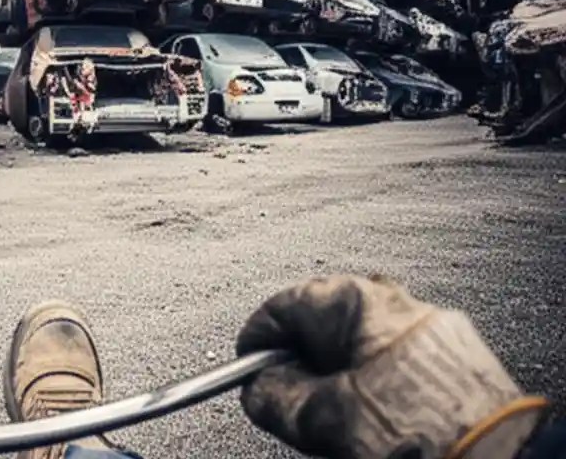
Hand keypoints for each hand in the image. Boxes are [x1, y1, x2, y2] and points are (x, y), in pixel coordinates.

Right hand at [236, 275, 546, 458]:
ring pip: (357, 346)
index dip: (256, 340)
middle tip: (289, 401)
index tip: (245, 367)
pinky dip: (370, 384)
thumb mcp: (321, 418)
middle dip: (299, 363)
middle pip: (321, 325)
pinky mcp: (449, 356)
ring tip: (334, 420)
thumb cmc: (418, 432)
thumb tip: (257, 390)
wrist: (494, 458)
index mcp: (357, 298)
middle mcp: (394, 299)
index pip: (283, 304)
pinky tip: (371, 418)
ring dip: (335, 377)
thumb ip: (272, 397)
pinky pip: (390, 361)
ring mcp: (426, 326)